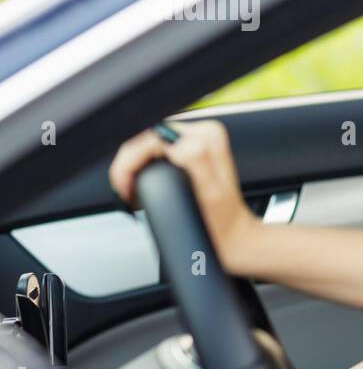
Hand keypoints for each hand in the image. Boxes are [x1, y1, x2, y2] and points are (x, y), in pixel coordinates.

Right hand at [108, 120, 261, 276]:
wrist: (231, 235)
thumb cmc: (222, 220)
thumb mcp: (210, 190)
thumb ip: (195, 159)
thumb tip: (173, 143)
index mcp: (207, 136)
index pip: (152, 135)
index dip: (131, 159)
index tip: (126, 186)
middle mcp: (201, 133)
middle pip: (146, 137)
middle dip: (128, 163)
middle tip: (125, 191)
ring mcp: (192, 140)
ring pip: (144, 144)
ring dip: (131, 166)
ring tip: (130, 191)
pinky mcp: (184, 151)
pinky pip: (151, 153)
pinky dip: (139, 168)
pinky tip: (138, 184)